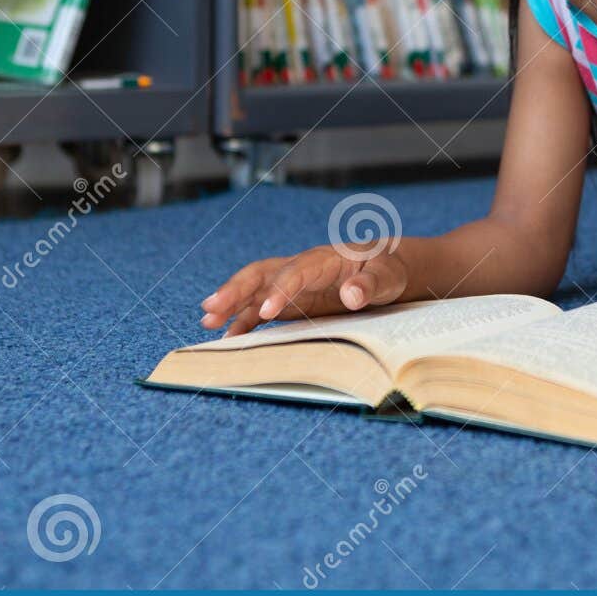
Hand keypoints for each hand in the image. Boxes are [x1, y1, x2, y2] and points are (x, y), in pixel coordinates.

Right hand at [199, 246, 408, 334]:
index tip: (265, 312)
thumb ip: (371, 284)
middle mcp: (302, 268)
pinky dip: (243, 320)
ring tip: (207, 321)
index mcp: (325, 259)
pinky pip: (261, 307)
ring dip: (231, 303)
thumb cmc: (388, 269)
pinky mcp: (292, 300)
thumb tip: (351, 295)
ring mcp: (293, 284)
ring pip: (255, 288)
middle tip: (211, 308)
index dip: (280, 290)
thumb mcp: (389, 276)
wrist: (386, 267)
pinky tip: (226, 336)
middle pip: (262, 273)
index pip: (297, 271)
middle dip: (236, 290)